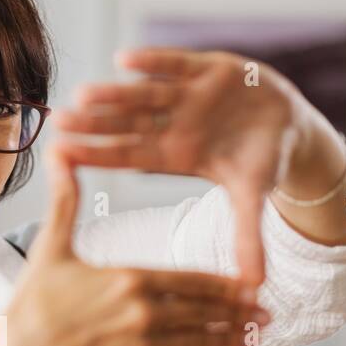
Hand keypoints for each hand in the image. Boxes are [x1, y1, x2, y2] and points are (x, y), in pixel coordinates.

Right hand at [3, 146, 268, 345]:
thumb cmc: (32, 302)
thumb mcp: (50, 246)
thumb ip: (65, 201)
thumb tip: (59, 154)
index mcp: (128, 279)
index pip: (193, 281)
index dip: (227, 285)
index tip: (252, 287)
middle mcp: (140, 315)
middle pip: (203, 312)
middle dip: (239, 313)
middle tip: (267, 313)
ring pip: (197, 343)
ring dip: (230, 339)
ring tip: (254, 337)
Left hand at [53, 47, 317, 287]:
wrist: (287, 125)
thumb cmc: (260, 163)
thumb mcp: (252, 199)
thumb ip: (248, 237)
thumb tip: (254, 286)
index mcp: (174, 155)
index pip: (128, 158)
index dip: (96, 156)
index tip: (61, 156)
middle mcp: (173, 125)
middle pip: (126, 125)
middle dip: (94, 123)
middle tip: (58, 122)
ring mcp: (188, 96)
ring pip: (144, 94)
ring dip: (115, 94)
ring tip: (84, 94)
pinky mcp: (208, 69)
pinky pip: (176, 64)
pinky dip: (154, 61)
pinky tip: (124, 59)